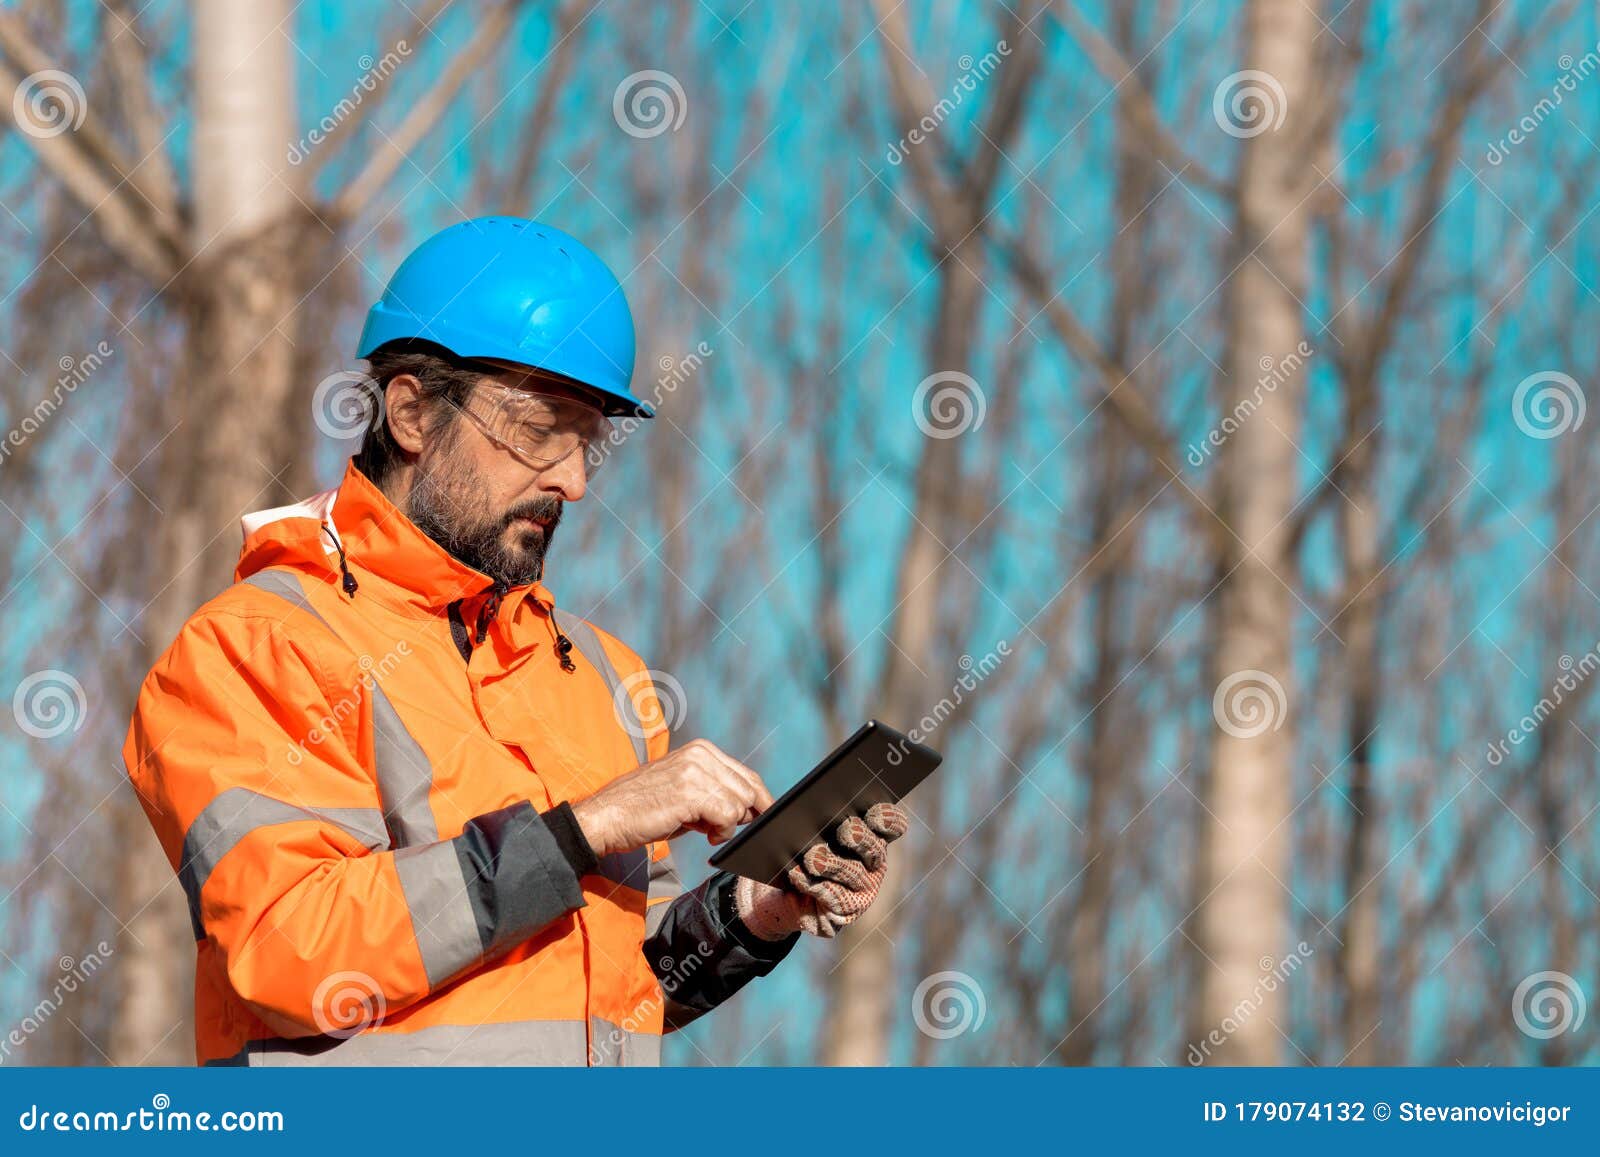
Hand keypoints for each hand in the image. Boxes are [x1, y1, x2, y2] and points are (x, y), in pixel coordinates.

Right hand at [570, 738, 773, 857]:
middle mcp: (701, 755)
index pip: (746, 775)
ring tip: (704, 831)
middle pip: (748, 790)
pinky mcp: (691, 793)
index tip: (763, 817)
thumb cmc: (642, 809)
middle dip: (743, 816)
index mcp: (701, 750)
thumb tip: (749, 809)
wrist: (606, 817)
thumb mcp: (683, 790)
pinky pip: (728, 817)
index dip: (760, 799)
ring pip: (740, 804)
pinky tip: (704, 836)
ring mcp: (696, 771)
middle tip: (718, 830)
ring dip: (727, 825)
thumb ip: (714, 792)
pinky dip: (721, 833)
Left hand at [734, 802, 908, 939]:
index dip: (887, 818)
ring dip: (832, 863)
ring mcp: (862, 891)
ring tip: (813, 857)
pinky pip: (831, 897)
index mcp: (869, 836)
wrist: (785, 895)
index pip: (891, 824)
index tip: (873, 813)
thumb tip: (776, 785)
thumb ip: (794, 809)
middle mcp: (872, 864)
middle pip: (874, 848)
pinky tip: (797, 874)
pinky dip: (812, 885)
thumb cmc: (797, 851)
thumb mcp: (800, 827)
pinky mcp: (845, 913)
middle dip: (861, 838)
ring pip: (852, 873)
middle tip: (847, 831)